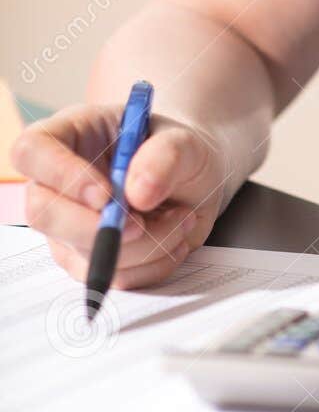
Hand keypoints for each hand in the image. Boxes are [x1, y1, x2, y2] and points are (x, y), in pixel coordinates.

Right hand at [13, 103, 230, 290]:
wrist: (192, 181)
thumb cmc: (177, 152)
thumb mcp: (185, 141)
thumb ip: (166, 156)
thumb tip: (137, 194)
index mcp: (68, 135)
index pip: (33, 152)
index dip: (62, 175)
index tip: (106, 194)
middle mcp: (58, 183)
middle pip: (42, 213)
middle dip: (96, 228)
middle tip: (142, 223)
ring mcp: (68, 225)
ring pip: (84, 253)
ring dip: (144, 245)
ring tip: (181, 216)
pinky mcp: (90, 259)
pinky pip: (114, 276)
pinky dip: (153, 263)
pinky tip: (173, 236)